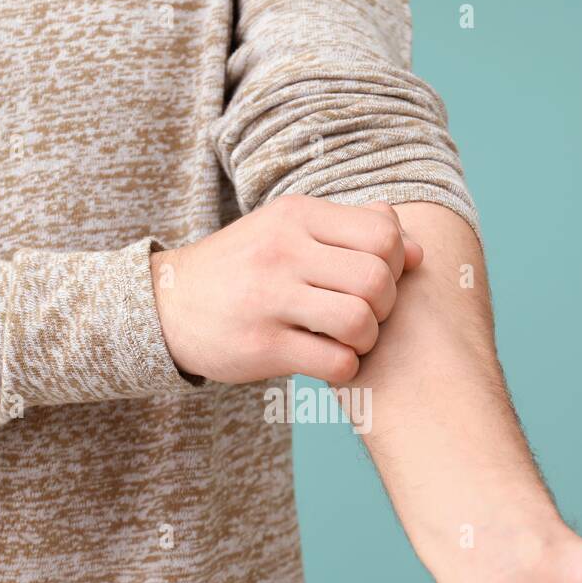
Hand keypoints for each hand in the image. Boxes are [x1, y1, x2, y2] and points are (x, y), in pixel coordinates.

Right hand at [150, 195, 423, 383]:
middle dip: (385, 307)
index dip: (394, 265)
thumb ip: (351, 230)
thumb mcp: (288, 230)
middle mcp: (283, 251)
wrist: (168, 303)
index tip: (376, 282)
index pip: (382, 235)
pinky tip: (328, 361)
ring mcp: (270, 299)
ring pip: (360, 321)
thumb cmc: (244, 268)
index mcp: (296, 215)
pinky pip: (335, 361)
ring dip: (367, 340)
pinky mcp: (262, 346)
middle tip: (366, 316)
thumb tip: (414, 249)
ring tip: (348, 340)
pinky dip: (345, 367)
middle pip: (377, 280)